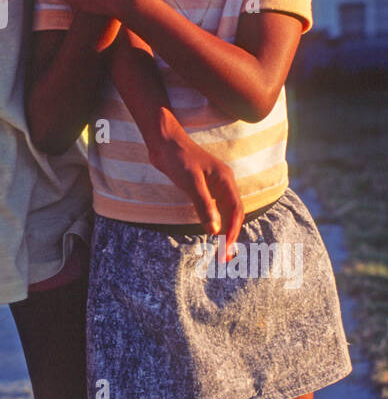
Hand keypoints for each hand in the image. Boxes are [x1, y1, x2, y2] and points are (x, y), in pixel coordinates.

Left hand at [147, 131, 243, 256]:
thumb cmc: (178, 157)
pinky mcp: (202, 186)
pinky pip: (214, 207)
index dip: (233, 231)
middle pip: (233, 213)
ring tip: (221, 248)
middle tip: (225, 256)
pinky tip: (211, 230)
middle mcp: (223, 183)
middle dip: (231, 234)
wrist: (164, 142)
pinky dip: (215, 221)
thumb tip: (214, 230)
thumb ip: (204, 205)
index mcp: (225, 180)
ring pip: (224, 211)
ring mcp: (213, 184)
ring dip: (224, 230)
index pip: (235, 211)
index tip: (226, 248)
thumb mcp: (191, 182)